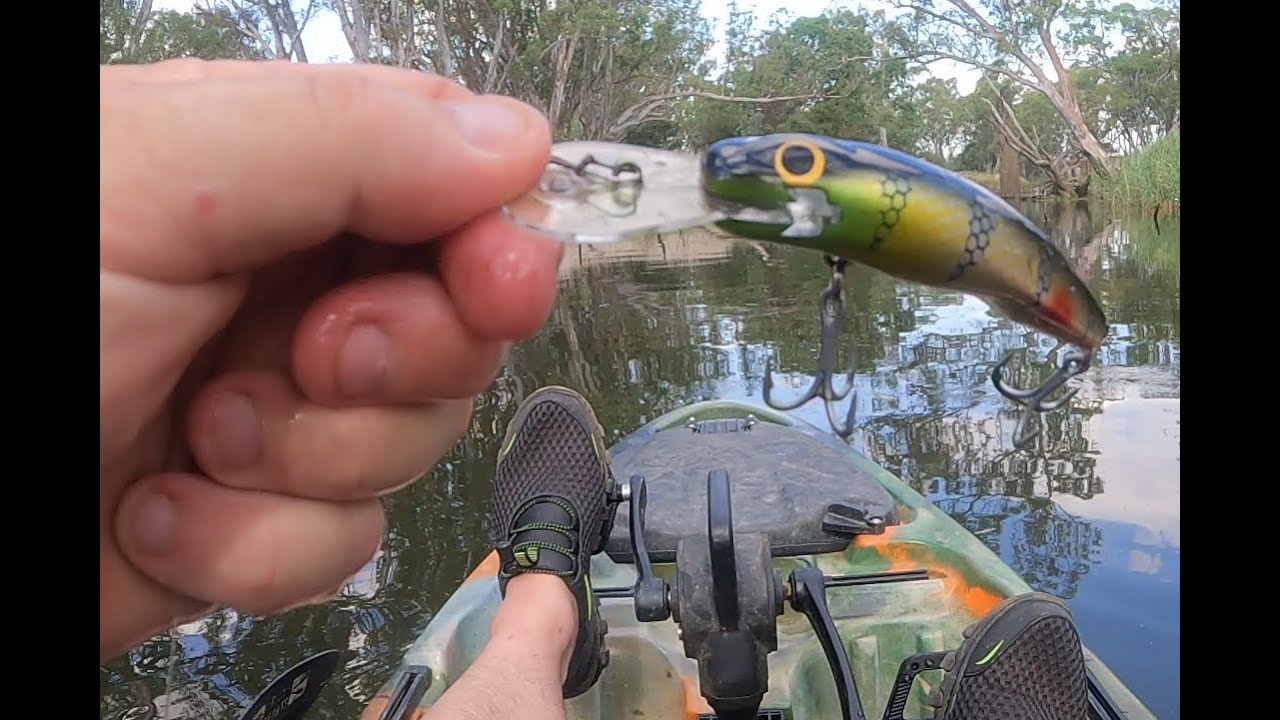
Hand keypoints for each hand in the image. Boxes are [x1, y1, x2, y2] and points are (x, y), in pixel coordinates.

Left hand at [100, 59, 560, 659]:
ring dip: (307, 461)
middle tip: (311, 360)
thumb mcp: (147, 186)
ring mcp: (272, 410)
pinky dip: (251, 546)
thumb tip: (516, 144)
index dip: (494, 237)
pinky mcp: (252, 521)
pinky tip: (156, 516)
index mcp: (263, 175)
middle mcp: (279, 288)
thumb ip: (342, 140)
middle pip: (453, 324)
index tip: (493, 287)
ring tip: (193, 440)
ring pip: (409, 442)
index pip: (449, 183)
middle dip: (396, 361)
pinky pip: (340, 543)